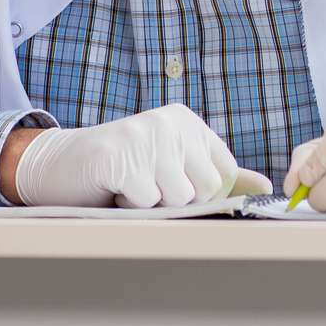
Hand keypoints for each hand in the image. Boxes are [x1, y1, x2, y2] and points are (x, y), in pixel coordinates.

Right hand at [10, 104, 272, 207]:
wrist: (58, 165)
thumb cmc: (121, 170)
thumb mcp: (172, 166)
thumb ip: (219, 175)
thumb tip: (267, 187)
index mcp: (187, 122)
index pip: (224, 173)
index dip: (200, 191)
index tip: (171, 182)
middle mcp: (169, 122)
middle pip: (205, 188)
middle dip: (176, 199)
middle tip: (146, 183)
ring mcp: (144, 136)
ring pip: (177, 197)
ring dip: (151, 203)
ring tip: (129, 184)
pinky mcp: (120, 157)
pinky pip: (145, 201)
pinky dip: (128, 204)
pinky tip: (112, 187)